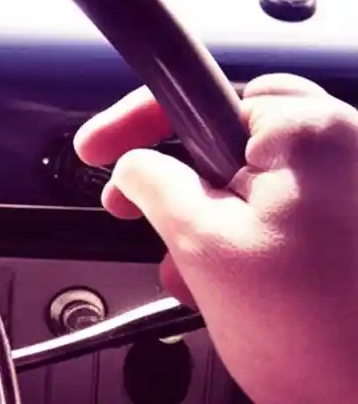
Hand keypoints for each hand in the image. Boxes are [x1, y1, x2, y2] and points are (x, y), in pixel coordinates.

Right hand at [75, 74, 357, 403]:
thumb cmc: (323, 336)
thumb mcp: (201, 246)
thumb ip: (152, 184)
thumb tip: (132, 167)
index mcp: (309, 132)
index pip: (197, 93)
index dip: (134, 122)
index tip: (98, 148)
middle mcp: (350, 146)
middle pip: (228, 135)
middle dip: (179, 181)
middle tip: (142, 214)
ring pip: (257, 179)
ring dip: (213, 222)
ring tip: (200, 278)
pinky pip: (292, 211)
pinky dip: (253, 239)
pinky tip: (239, 288)